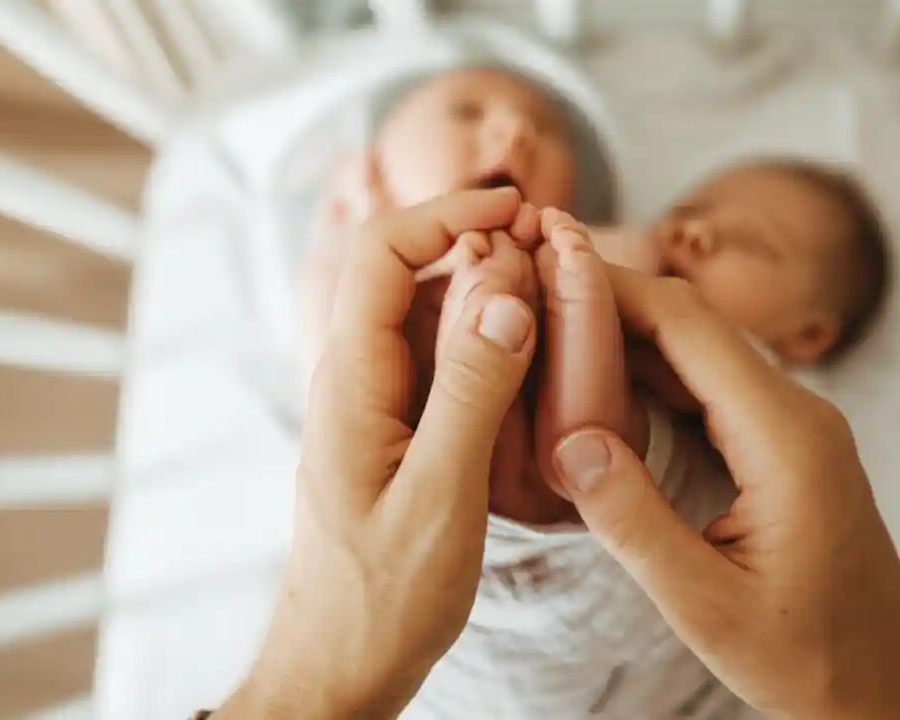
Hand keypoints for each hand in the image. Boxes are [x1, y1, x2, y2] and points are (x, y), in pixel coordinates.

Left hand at [222, 189, 536, 717]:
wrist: (341, 666)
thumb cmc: (380, 599)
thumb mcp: (440, 496)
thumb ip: (471, 393)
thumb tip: (507, 296)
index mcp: (351, 384)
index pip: (382, 255)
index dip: (447, 212)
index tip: (517, 206)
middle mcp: (356, 382)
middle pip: (410, 276)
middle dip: (482, 250)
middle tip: (557, 256)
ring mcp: (376, 407)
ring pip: (431, 319)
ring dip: (491, 299)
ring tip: (558, 306)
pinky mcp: (397, 433)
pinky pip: (442, 365)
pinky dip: (488, 348)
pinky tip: (533, 366)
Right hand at [549, 264, 899, 718]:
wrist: (883, 690)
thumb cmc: (807, 658)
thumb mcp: (706, 605)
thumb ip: (634, 521)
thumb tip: (568, 440)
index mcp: (785, 438)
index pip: (688, 326)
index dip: (611, 288)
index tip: (542, 267)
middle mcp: (797, 414)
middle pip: (694, 326)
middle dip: (611, 302)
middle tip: (529, 292)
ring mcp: (795, 427)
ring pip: (701, 354)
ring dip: (629, 339)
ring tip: (550, 331)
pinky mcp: (784, 447)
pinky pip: (712, 390)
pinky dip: (653, 379)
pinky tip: (601, 390)